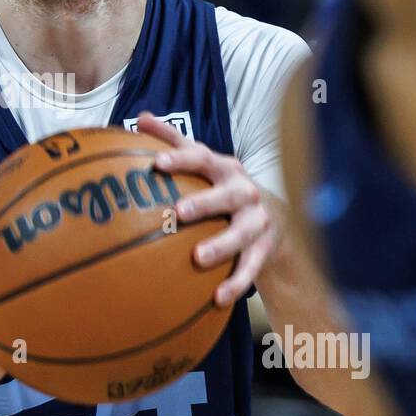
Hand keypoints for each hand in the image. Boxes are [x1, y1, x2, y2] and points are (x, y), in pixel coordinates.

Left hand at [136, 110, 282, 306]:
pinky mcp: (264, 249)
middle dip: (204, 202)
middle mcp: (244, 192)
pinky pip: (250, 268)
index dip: (180, 160)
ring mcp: (257, 221)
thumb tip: (140, 117)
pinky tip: (218, 298)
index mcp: (225, 168)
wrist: (274, 216)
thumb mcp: (204, 160)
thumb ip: (174, 140)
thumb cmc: (223, 185)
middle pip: (227, 196)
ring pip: (241, 233)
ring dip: (221, 245)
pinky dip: (236, 283)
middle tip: (178, 211)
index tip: (157, 164)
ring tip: (198, 257)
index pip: (202, 159)